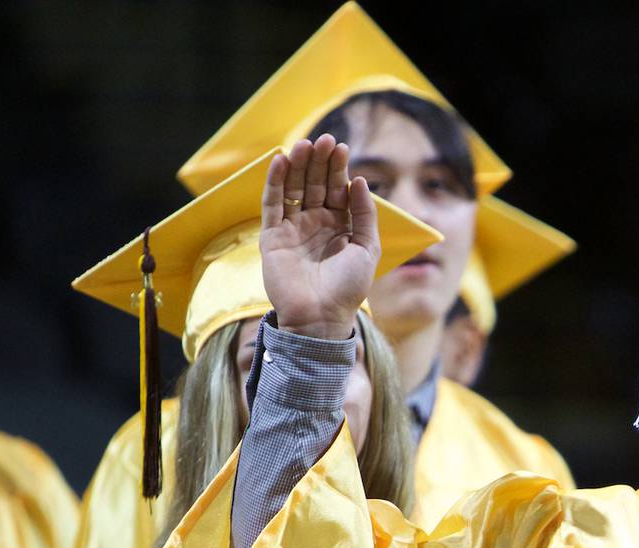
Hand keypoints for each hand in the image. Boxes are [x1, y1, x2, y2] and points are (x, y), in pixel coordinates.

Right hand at [260, 134, 381, 340]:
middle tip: (324, 139)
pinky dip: (274, 182)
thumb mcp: (367, 248)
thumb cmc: (348, 288)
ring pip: (293, 189)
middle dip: (319, 162)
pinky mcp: (272, 237)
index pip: (336, 189)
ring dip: (297, 165)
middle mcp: (314, 224)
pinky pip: (272, 204)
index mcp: (338, 226)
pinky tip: (280, 160)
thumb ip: (365, 214)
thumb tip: (359, 180)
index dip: (338, 168)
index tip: (341, 147)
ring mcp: (292, 229)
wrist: (321, 318)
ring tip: (305, 144)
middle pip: (314, 184)